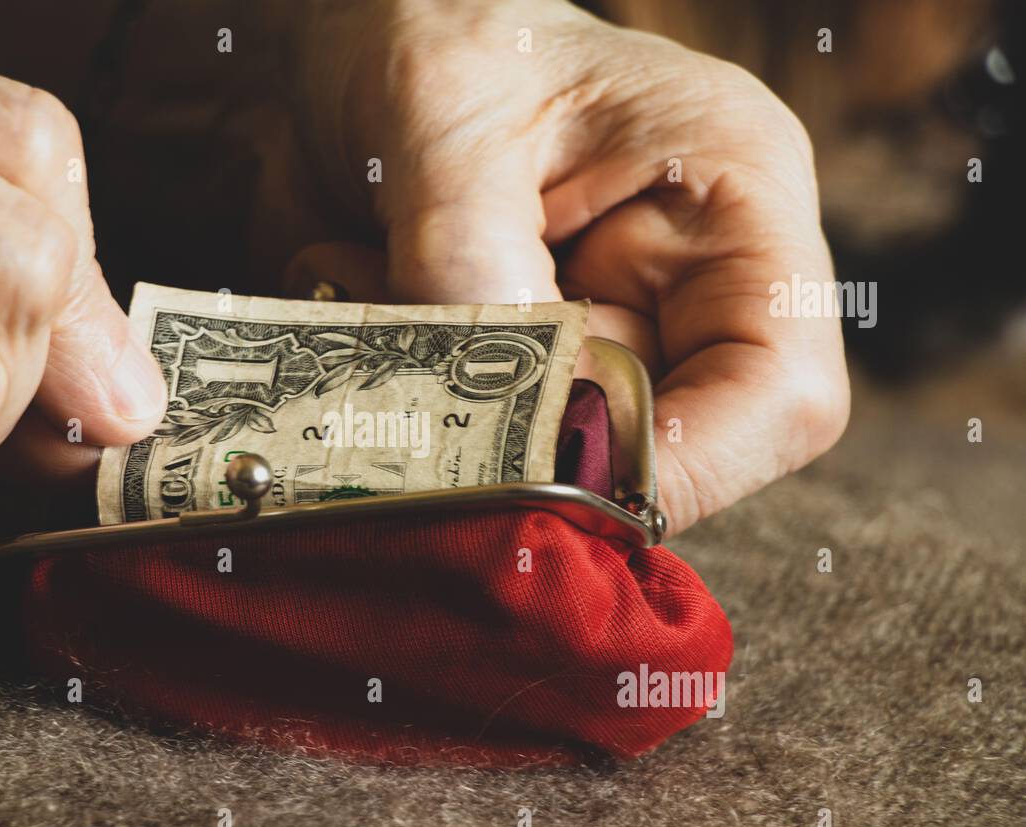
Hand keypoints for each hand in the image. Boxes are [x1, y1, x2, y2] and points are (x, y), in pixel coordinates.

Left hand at [268, 0, 849, 534]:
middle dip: (523, 425)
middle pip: (661, 448)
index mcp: (734, 203)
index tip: (554, 475)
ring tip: (365, 270)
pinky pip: (476, 432)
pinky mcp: (529, 361)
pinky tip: (355, 279)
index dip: (685, 465)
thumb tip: (497, 415)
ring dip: (441, 395)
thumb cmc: (437, 31)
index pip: (778, 392)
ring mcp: (605, 332)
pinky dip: (404, 385)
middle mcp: (688, 285)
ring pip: (551, 451)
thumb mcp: (450, 112)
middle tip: (407, 334)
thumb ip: (471, 257)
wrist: (360, 36)